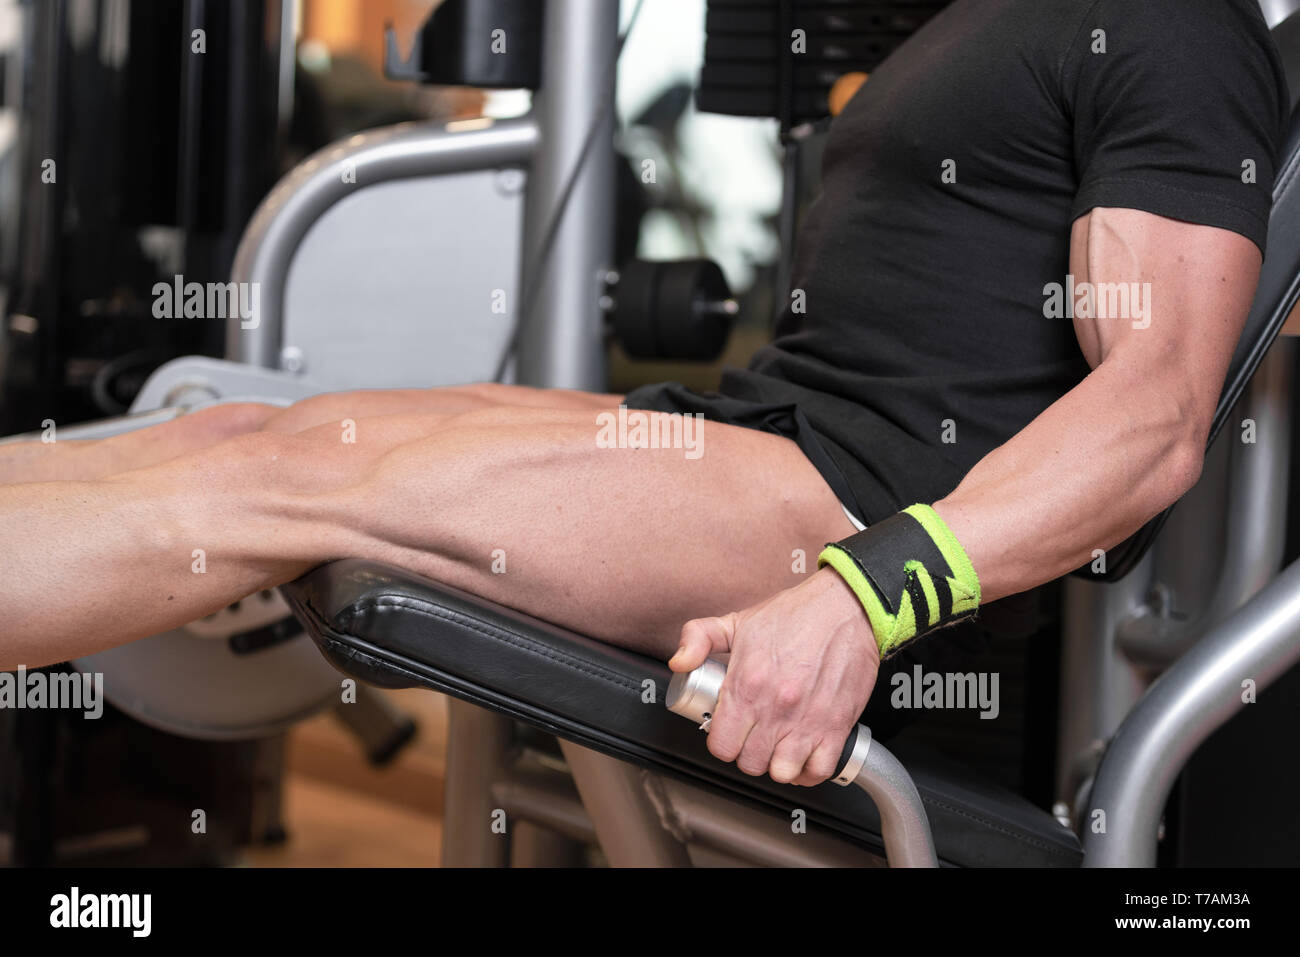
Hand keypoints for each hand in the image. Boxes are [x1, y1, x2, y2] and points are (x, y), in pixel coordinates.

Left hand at [669, 567, 880, 785]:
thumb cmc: (797, 615)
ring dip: (778, 764)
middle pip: (750, 763)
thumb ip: (698, 638)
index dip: (722, 741)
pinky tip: (803, 755)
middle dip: (748, 753)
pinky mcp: (836, 727)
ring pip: (782, 772)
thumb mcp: (737, 621)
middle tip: (755, 737)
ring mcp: (806, 721)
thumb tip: (679, 663)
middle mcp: (775, 708)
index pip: (721, 745)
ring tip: (778, 747)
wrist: (846, 608)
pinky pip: (819, 770)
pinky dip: (809, 770)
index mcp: (746, 684)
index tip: (730, 732)